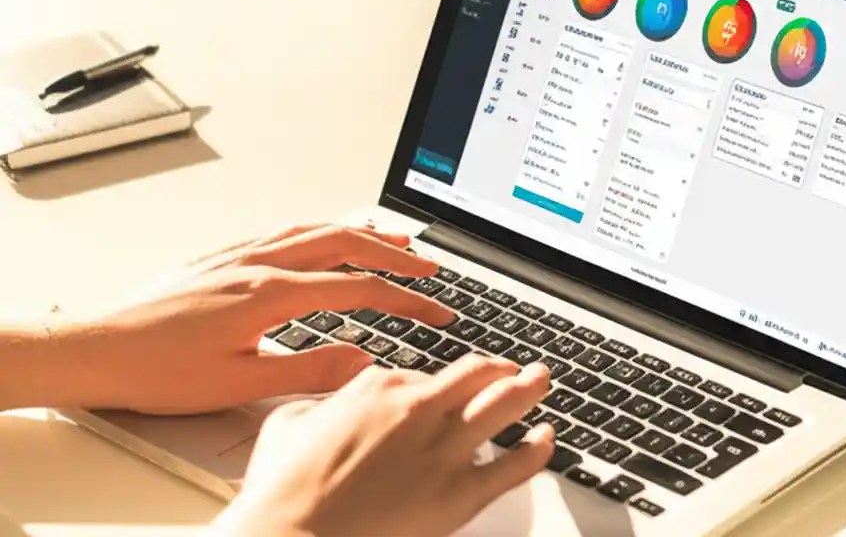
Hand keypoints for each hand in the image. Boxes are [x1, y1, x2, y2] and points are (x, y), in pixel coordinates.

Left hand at [24, 224, 453, 413]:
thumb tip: (362, 359)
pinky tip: (325, 237)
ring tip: (395, 239)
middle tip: (431, 266)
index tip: (436, 308)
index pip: (358, 286)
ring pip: (315, 230)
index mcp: (269, 292)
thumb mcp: (238, 383)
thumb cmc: (155, 369)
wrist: (94, 348)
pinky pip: (286, 231)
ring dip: (362, 233)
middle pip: (345, 243)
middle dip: (396, 253)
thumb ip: (308, 370)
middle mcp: (258, 263)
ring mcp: (238, 255)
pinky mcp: (221, 258)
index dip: (406, 298)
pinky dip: (321, 231)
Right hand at [213, 355, 554, 536]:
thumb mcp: (289, 421)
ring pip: (504, 405)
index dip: (440, 382)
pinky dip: (536, 450)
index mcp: (379, 386)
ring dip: (529, 389)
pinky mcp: (459, 494)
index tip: (451, 385)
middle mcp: (419, 408)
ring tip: (542, 381)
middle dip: (501, 368)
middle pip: (478, 375)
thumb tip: (333, 402)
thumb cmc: (281, 489)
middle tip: (517, 368)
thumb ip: (324, 401)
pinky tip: (546, 440)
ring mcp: (443, 450)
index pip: (426, 374)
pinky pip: (514, 466)